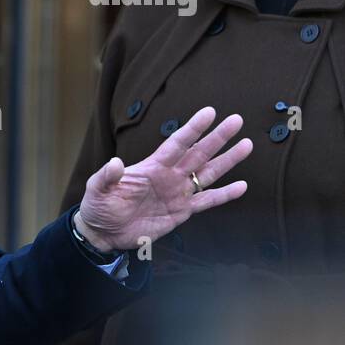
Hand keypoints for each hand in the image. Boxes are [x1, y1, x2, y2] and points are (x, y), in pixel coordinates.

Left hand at [75, 106, 251, 252]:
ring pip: (207, 173)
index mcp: (152, 166)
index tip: (209, 112)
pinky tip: (242, 186)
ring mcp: (177, 192)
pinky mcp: (182, 211)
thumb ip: (107, 176)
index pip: (176, 143)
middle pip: (198, 153)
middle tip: (236, 120)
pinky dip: (224, 195)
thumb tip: (115, 163)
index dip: (192, 129)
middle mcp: (169, 175)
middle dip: (217, 138)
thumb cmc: (99, 206)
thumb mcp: (97, 189)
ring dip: (227, 160)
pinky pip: (207, 201)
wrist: (104, 232)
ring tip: (246, 145)